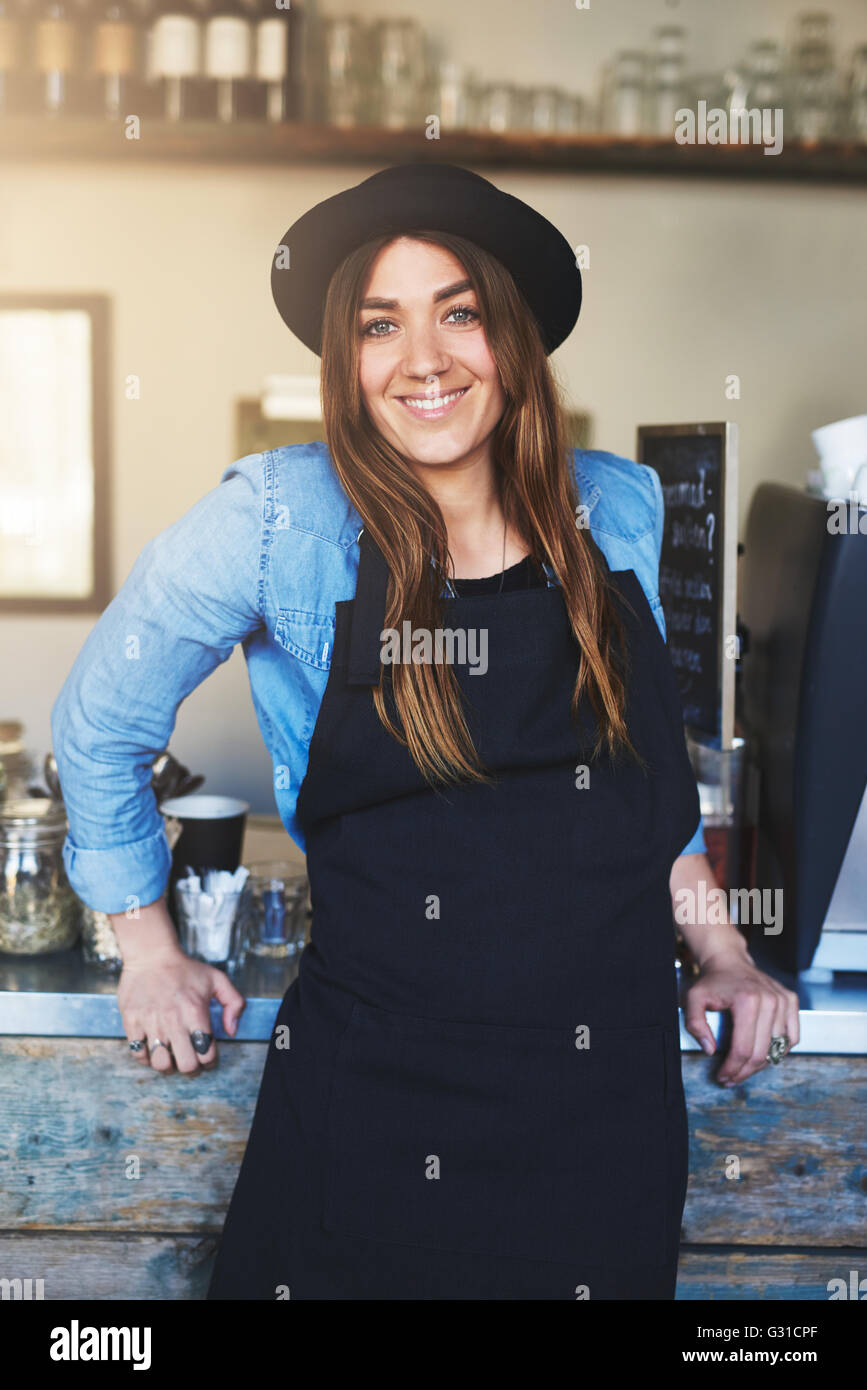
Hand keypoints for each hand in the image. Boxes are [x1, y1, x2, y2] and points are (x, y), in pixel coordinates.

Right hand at [117, 944, 245, 1076]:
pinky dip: (146, 1057)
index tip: (207, 1057)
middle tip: (190, 1061)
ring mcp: (151, 1023)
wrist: (151, 954)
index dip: (210, 1062)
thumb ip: (234, 1003)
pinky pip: (138, 1053)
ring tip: (171, 1056)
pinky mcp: (131, 1022)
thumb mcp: (218, 979)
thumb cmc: (185, 968)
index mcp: (195, 1012)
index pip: (207, 1055)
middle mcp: (174, 1021)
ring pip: (161, 1064)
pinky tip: (153, 1048)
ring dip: (168, 1066)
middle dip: (192, 1069)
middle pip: (186, 1066)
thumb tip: (231, 1031)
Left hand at [683, 948, 799, 1085]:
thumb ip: (695, 1024)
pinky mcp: (791, 1000)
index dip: (732, 1068)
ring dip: (761, 1064)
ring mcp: (783, 1000)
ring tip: (744, 1068)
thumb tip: (710, 1049)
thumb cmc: (712, 981)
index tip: (723, 1076)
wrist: (729, 960)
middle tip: (731, 1078)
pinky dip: (780, 1050)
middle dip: (744, 1072)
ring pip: (778, 1049)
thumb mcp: (693, 999)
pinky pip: (792, 1037)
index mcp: (747, 1000)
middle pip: (762, 1052)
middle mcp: (770, 1000)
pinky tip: (764, 1054)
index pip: (743, 1048)